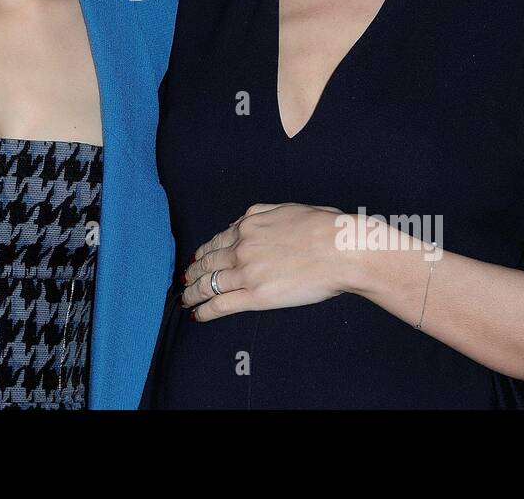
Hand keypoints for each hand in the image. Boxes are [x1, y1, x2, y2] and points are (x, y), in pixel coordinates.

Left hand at [181, 202, 346, 321]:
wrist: (339, 249)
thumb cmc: (323, 228)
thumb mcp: (285, 209)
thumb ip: (259, 214)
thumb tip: (241, 222)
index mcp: (248, 225)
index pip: (217, 241)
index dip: (203, 252)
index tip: (197, 259)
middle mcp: (242, 247)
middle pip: (208, 262)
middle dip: (193, 272)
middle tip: (184, 279)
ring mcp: (246, 272)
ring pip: (208, 284)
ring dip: (192, 292)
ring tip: (185, 298)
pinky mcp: (255, 296)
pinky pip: (220, 304)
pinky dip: (205, 310)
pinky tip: (197, 314)